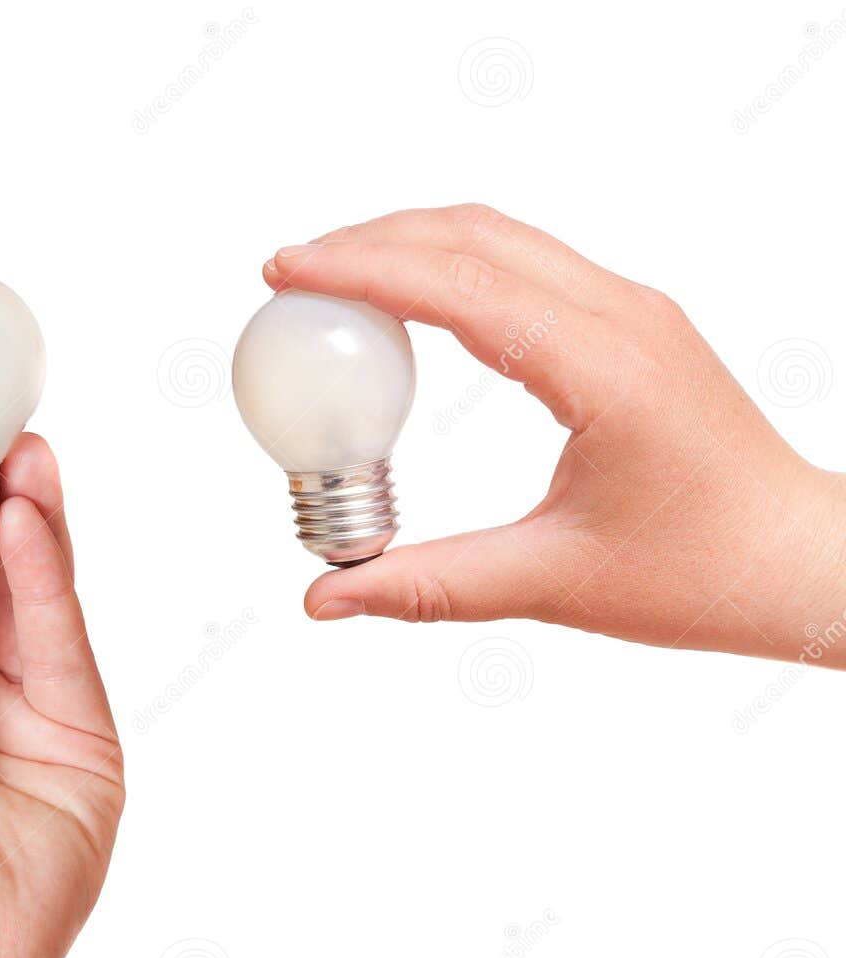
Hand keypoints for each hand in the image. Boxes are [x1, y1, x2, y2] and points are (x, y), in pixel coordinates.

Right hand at [264, 204, 845, 667]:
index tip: (288, 272)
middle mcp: (623, 318)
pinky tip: (410, 301)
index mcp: (604, 369)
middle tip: (292, 270)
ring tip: (334, 274)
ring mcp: (632, 311)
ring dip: (411, 241)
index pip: (461, 286)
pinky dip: (453, 263)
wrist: (796, 560)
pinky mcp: (631, 323)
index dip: (362, 271)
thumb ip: (429, 586)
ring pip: (502, 236)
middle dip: (371, 238)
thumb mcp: (552, 583)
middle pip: (474, 233)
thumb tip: (325, 597)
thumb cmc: (700, 574)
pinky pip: (527, 264)